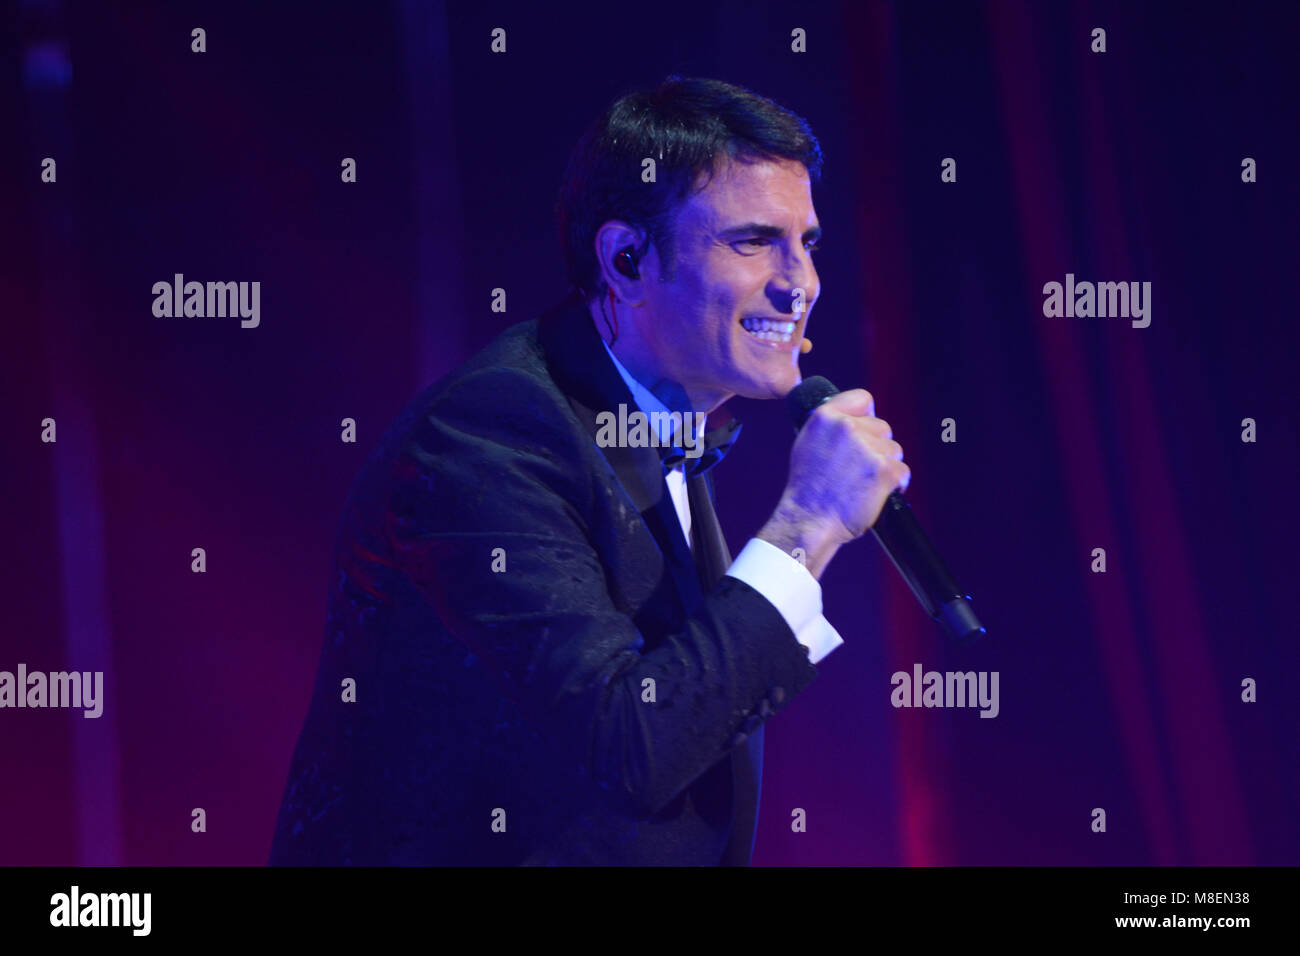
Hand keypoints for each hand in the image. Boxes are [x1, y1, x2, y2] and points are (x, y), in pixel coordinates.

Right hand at [758, 389, 908, 577]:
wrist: (809, 521)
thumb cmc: (807, 489)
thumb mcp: (807, 444)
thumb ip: (829, 426)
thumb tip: (853, 419)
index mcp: (825, 417)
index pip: (863, 399)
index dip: (867, 416)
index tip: (865, 431)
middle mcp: (846, 428)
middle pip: (882, 427)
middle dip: (877, 447)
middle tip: (858, 470)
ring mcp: (866, 448)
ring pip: (894, 450)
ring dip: (885, 467)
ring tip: (862, 485)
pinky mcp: (883, 470)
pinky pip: (902, 471)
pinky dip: (895, 484)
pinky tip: (876, 493)